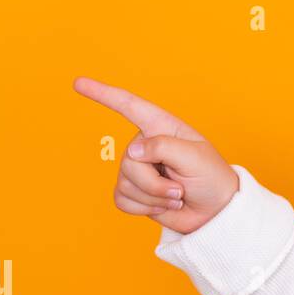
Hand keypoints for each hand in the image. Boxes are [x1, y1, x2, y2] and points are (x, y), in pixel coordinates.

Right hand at [73, 76, 239, 234]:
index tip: (78, 82)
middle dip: (155, 183)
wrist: (215, 212)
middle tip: (180, 188)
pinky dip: (145, 208)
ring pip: (125, 184)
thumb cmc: (211, 178)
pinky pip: (122, 200)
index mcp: (162, 128)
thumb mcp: (195, 157)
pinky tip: (164, 206)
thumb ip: (164, 147)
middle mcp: (145, 145)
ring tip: (177, 196)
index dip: (103, 94)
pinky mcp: (133, 192)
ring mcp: (138, 169)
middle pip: (129, 162)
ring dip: (154, 197)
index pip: (129, 106)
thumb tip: (132, 151)